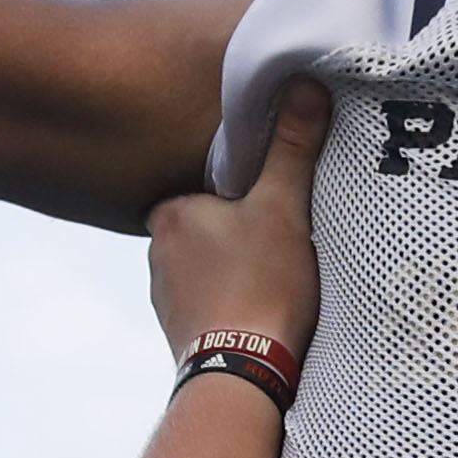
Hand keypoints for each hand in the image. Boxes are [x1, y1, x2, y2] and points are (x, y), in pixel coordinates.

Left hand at [145, 80, 325, 363]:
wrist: (242, 375)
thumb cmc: (261, 287)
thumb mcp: (284, 208)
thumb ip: (292, 147)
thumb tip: (303, 83)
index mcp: (170, 214)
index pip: (201, 186)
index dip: (235, 192)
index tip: (265, 206)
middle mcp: (155, 254)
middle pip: (202, 227)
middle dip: (234, 233)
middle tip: (275, 245)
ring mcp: (163, 299)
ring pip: (202, 268)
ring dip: (230, 272)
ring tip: (270, 282)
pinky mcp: (179, 335)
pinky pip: (205, 306)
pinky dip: (227, 306)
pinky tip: (258, 313)